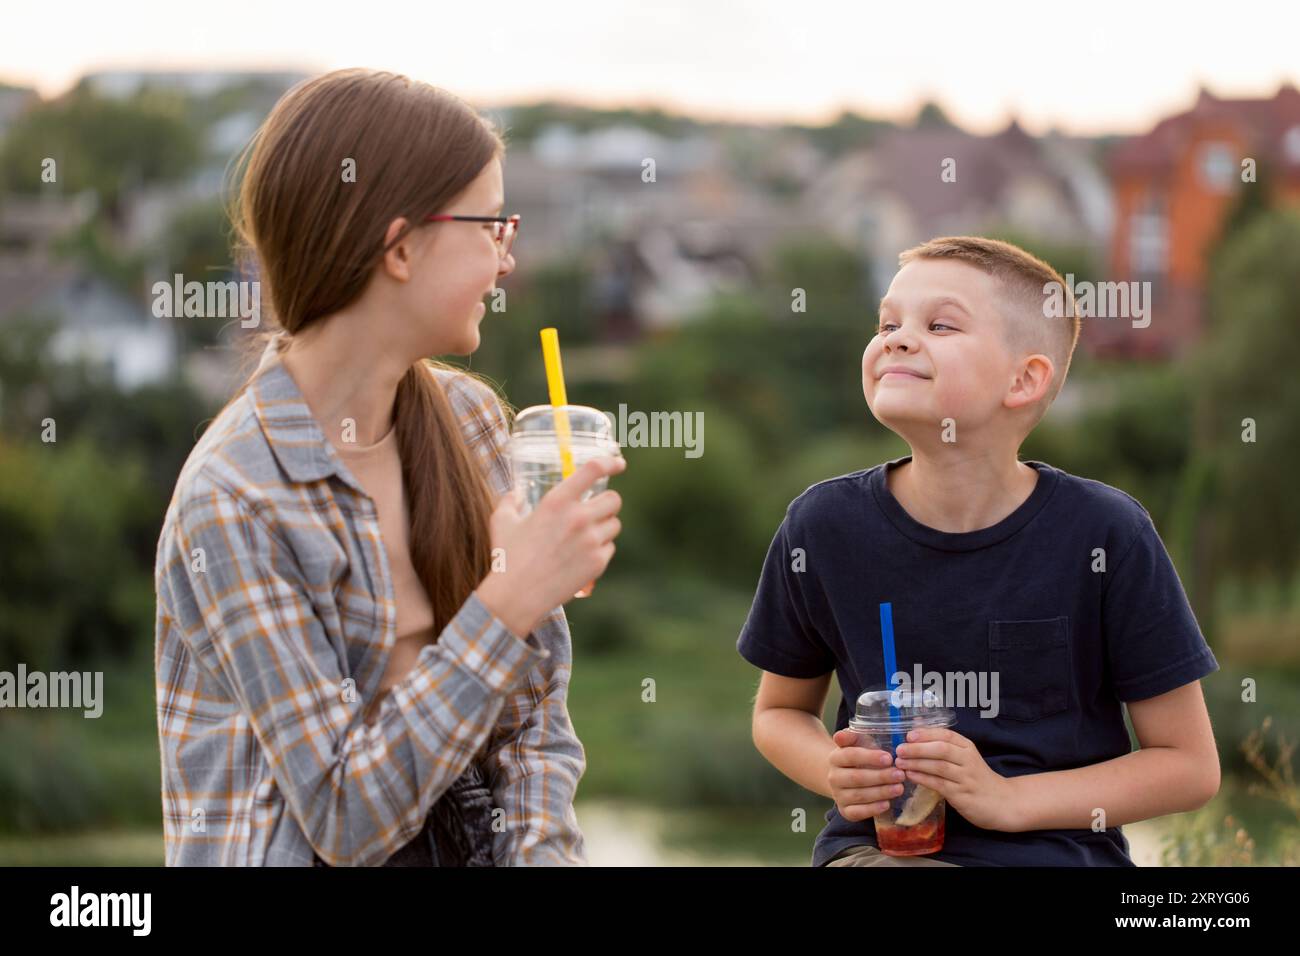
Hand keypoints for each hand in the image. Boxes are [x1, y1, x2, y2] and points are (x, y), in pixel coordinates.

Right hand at [476, 455, 626, 636]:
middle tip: (594, 511)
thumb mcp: (502, 522)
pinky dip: (600, 550)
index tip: (619, 464)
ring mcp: (591, 541)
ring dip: (603, 528)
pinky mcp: (597, 563)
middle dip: (606, 503)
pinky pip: (610, 548)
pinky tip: (582, 557)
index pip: (594, 469)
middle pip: (614, 499)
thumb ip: (510, 501)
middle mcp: (578, 517)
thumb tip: (516, 493)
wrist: (516, 596)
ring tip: (584, 538)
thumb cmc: (507, 557)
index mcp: (557, 501)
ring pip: (614, 525)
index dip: (611, 463)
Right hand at [827, 728, 906, 822]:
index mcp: (835, 758)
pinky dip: (872, 809)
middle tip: (900, 774)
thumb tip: (842, 735)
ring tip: (899, 788)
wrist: (845, 778)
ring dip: (881, 792)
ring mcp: (838, 795)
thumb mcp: (858, 743)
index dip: (869, 757)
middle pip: (856, 778)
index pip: (850, 756)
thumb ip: (853, 736)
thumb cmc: (859, 757)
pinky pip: (857, 813)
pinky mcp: (845, 811)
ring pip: (859, 795)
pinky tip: (886, 804)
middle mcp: (833, 777)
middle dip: (880, 776)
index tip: (889, 758)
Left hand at [892, 727, 1017, 831]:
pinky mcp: (962, 795)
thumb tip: (915, 728)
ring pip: (939, 766)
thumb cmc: (976, 778)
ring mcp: (966, 778)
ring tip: (900, 763)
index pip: (946, 735)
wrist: (1001, 802)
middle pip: (941, 749)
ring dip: (916, 763)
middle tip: (899, 750)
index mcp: (967, 747)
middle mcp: (968, 760)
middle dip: (918, 748)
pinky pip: (939, 784)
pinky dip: (923, 779)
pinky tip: (910, 776)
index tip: (908, 735)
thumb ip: (943, 745)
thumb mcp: (964, 758)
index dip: (926, 734)